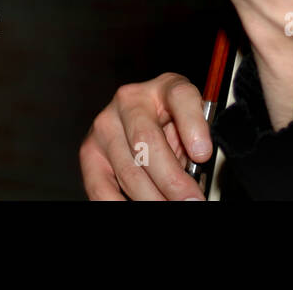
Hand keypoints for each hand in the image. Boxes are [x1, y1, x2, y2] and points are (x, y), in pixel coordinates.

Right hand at [79, 73, 210, 200]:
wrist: (140, 122)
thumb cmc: (172, 125)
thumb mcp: (190, 127)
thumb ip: (194, 146)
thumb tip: (193, 183)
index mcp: (166, 87)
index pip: (181, 96)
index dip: (193, 126)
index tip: (203, 154)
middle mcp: (130, 100)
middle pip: (147, 142)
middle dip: (172, 181)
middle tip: (190, 200)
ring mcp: (105, 125)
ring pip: (128, 171)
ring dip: (151, 198)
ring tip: (170, 206)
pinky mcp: (89, 152)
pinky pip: (101, 188)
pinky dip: (120, 203)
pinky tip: (136, 205)